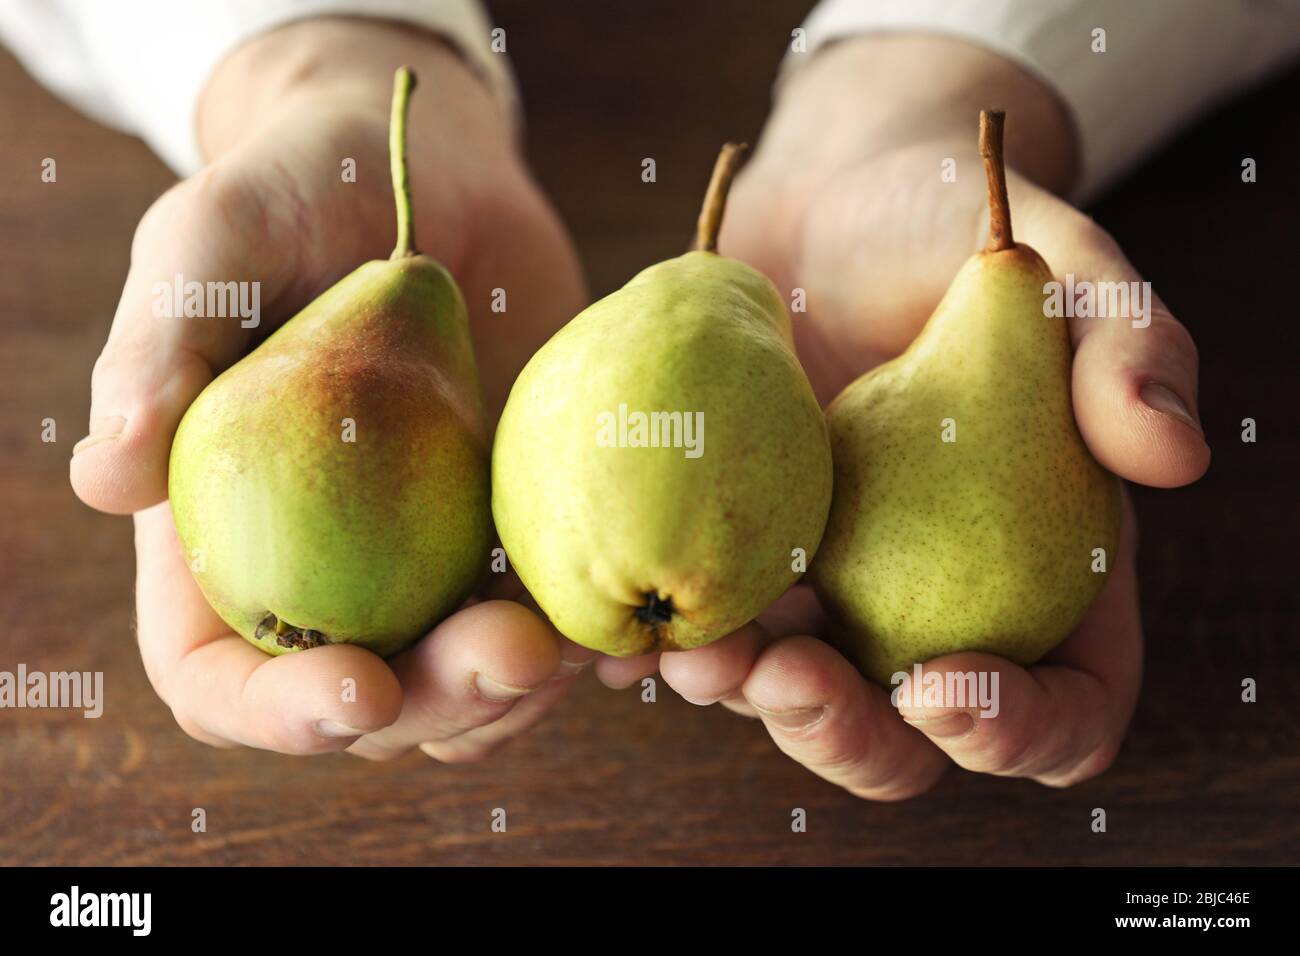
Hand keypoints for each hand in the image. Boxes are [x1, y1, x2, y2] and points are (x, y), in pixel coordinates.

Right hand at [69, 20, 590, 757]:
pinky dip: (586, 640)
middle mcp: (329, 573)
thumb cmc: (301, 191)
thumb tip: (107, 479)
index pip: (224, 677)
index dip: (279, 712)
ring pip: (467, 686)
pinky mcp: (516, 531)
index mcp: (226, 539)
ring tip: (577, 643)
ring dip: (521, 692)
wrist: (431, 171)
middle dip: (439, 705)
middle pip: (370, 702)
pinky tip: (631, 626)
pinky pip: (551, 618)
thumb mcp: (216, 241)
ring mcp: (430, 560)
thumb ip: (159, 348)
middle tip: (514, 656)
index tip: (358, 687)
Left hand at [597, 36, 1210, 797]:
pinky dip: (663, 653)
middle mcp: (939, 604)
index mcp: (1046, 571)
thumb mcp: (1059, 269)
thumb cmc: (954, 232)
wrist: (826, 207)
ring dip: (748, 701)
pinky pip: (712, 633)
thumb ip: (1126, 347)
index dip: (1018, 730)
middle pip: (911, 739)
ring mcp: (837, 593)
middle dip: (851, 737)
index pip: (1066, 707)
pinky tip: (623, 640)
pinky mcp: (749, 561)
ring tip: (697, 653)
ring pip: (799, 701)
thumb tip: (1171, 453)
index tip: (944, 681)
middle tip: (793, 677)